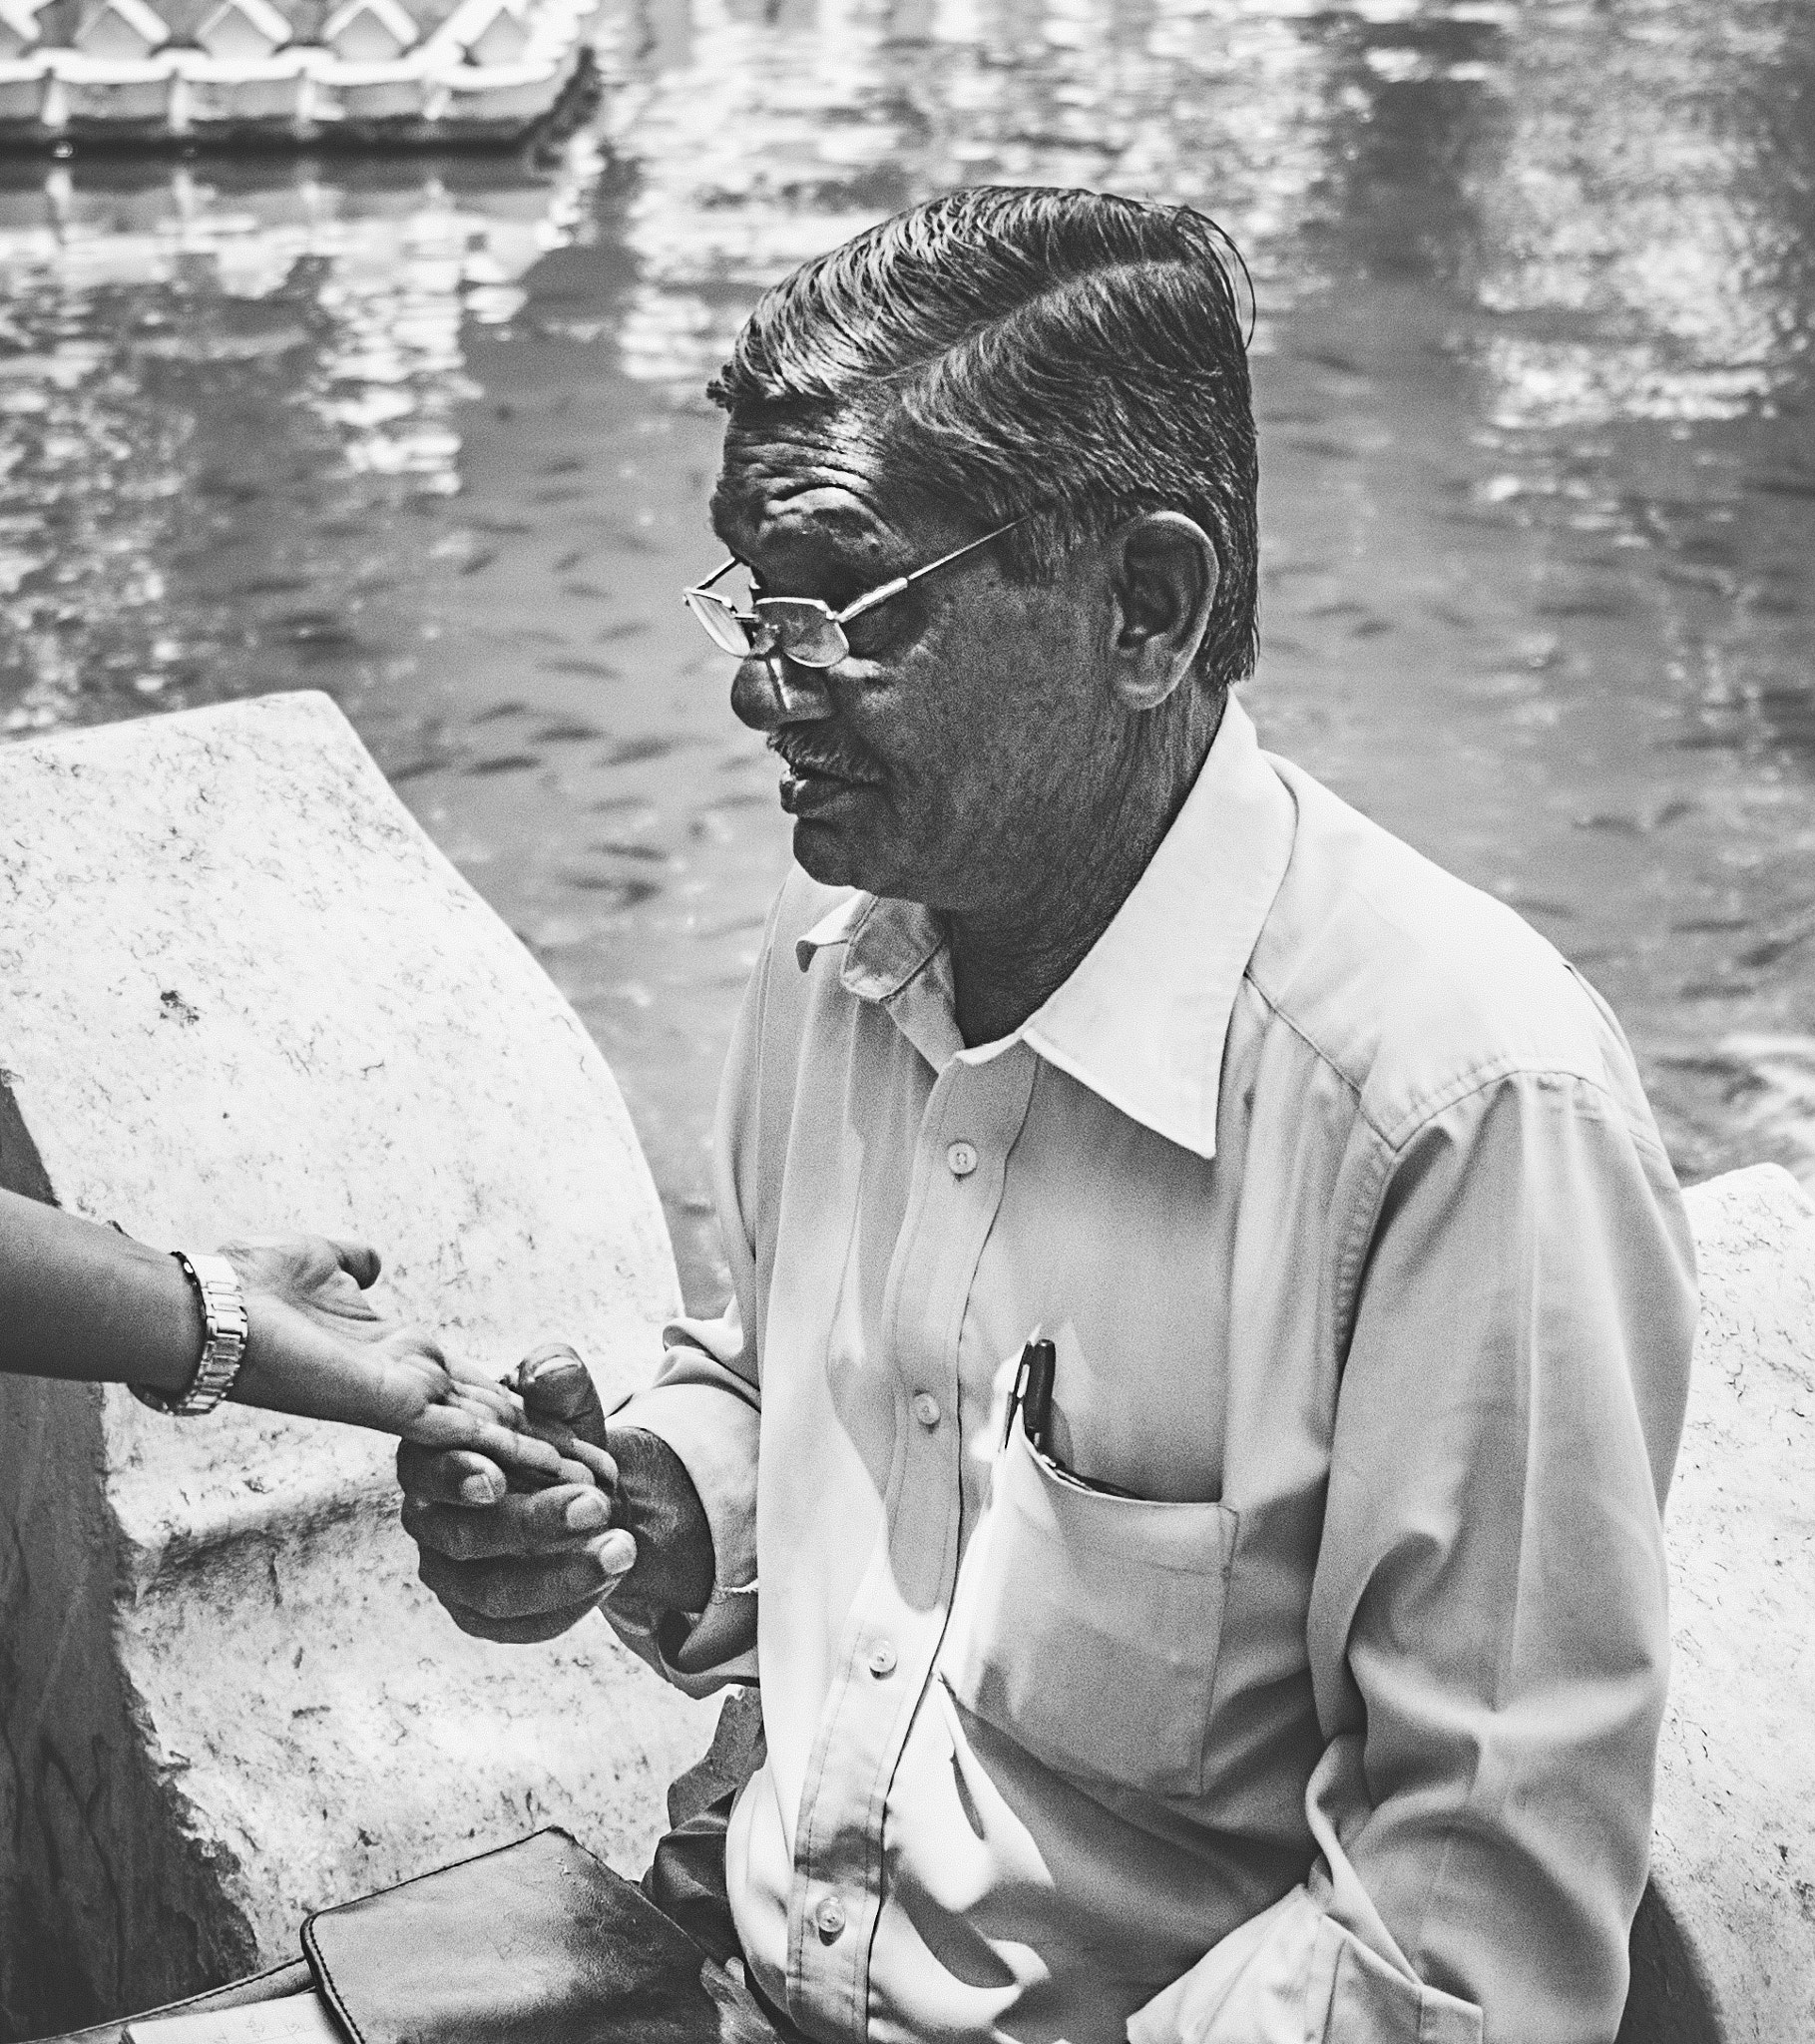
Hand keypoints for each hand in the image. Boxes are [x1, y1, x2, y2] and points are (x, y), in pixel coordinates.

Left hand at [218, 1234, 567, 1480]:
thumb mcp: (318, 1260)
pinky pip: (462, 1429)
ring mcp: (401, 1397)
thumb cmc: (248, 1285)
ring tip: (591, 1483)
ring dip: (541, 1457)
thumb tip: (375, 1262)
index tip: (562, 1425)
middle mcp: (407, 1382)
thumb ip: (353, 1262)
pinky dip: (510, 1448)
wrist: (206, 1308)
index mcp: (397, 1353)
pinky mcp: (390, 1404)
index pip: (474, 1385)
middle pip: (494, 1418)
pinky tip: (549, 1466)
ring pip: (489, 1431)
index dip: (520, 1406)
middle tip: (600, 1474)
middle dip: (546, 1446)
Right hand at [398, 1341, 714, 1644]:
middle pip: (463, 1537)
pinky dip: (566, 1606)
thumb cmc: (556, 1436)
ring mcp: (450, 1576)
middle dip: (532, 1524)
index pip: (426, 1469)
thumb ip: (557, 1376)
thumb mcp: (565, 1398)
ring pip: (491, 1592)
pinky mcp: (481, 1616)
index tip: (498, 1479)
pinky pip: (518, 1626)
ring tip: (622, 1548)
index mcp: (430, 1456)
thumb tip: (549, 1370)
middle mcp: (428, 1520)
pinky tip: (609, 1579)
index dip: (456, 1477)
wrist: (585, 1489)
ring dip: (559, 1575)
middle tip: (596, 1504)